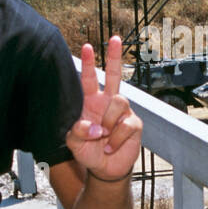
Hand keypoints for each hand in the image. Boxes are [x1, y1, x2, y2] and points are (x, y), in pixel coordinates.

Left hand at [67, 36, 141, 180]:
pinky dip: (115, 138)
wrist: (105, 169)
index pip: (88, 79)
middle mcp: (108, 103)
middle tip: (115, 39)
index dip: (88, 63)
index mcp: (91, 102)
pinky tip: (110, 146)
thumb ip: (76, 131)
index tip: (87, 47)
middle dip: (114, 57)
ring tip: (102, 136)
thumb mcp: (73, 143)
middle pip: (113, 75)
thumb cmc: (88, 151)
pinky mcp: (134, 124)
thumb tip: (94, 126)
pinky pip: (126, 124)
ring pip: (119, 101)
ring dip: (108, 121)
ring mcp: (123, 112)